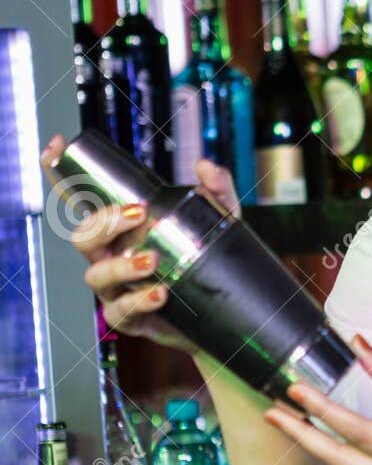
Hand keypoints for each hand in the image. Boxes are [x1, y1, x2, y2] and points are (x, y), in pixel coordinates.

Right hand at [41, 135, 239, 350]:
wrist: (221, 317)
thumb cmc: (207, 265)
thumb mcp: (220, 225)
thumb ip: (216, 192)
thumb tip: (205, 166)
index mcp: (121, 230)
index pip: (84, 200)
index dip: (60, 172)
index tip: (57, 145)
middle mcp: (111, 257)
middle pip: (84, 236)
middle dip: (104, 222)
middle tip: (140, 213)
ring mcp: (116, 289)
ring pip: (96, 275)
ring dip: (122, 266)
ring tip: (153, 261)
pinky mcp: (130, 319)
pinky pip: (121, 312)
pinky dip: (140, 301)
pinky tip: (160, 293)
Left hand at [263, 334, 371, 464]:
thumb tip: (357, 346)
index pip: (358, 434)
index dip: (323, 410)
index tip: (294, 389)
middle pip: (341, 463)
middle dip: (302, 437)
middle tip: (270, 414)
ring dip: (317, 447)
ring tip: (288, 422)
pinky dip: (339, 456)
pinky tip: (320, 439)